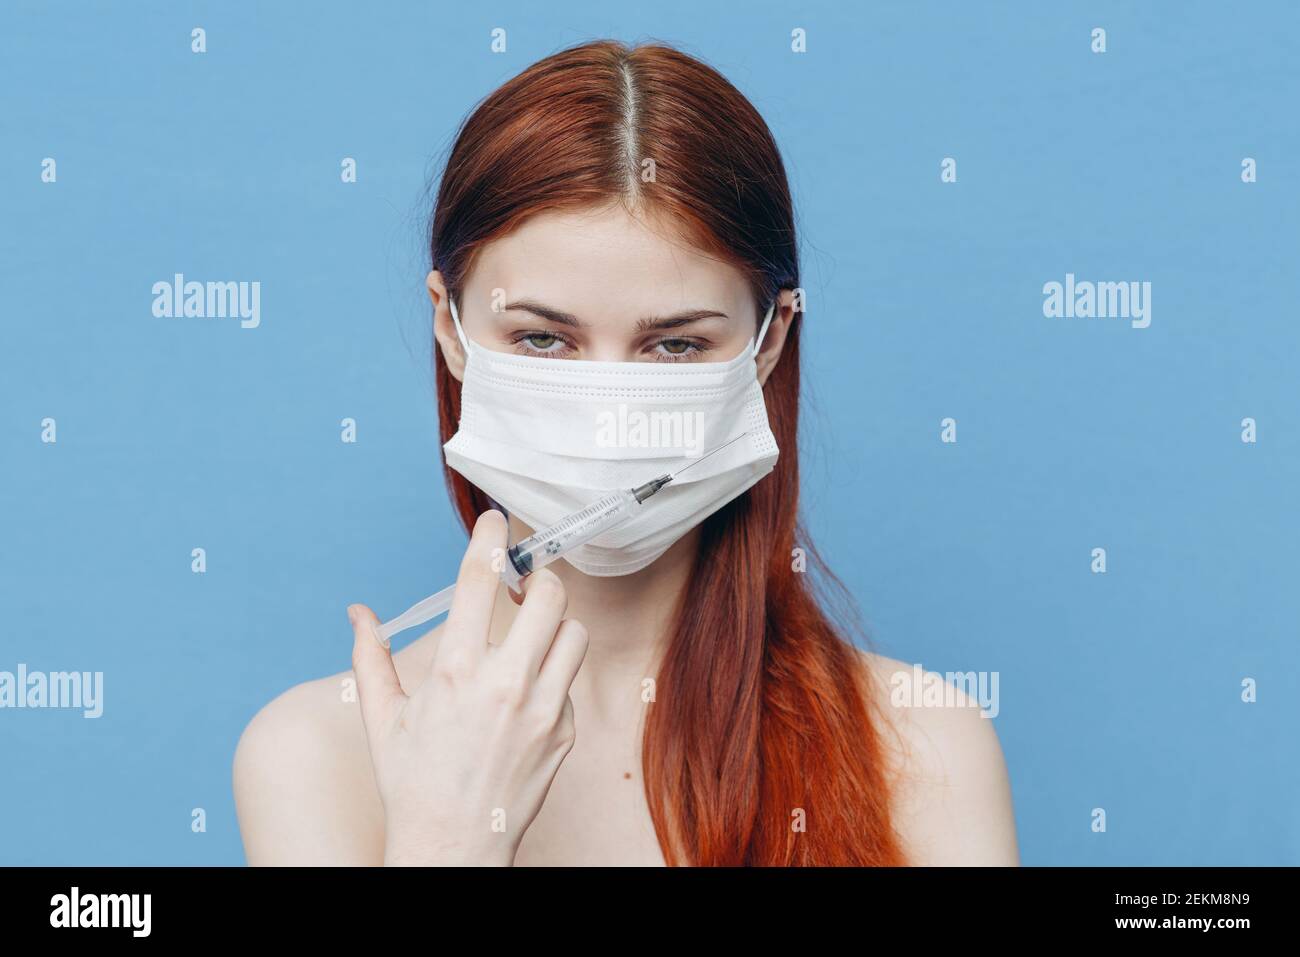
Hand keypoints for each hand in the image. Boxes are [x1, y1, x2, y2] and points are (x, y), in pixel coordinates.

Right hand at [348, 509, 587, 865]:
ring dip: (556, 626)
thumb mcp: (381, 718)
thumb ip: (370, 657)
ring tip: (533, 637)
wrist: (451, 846)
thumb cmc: (412, 784)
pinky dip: (554, 678)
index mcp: (454, 671)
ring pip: (574, 634)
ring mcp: (541, 709)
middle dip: (540, 580)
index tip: (495, 521)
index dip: (490, 540)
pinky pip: (570, 683)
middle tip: (526, 585)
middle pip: (550, 596)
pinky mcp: (564, 732)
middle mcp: (504, 684)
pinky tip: (528, 697)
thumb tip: (358, 613)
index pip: (479, 581)